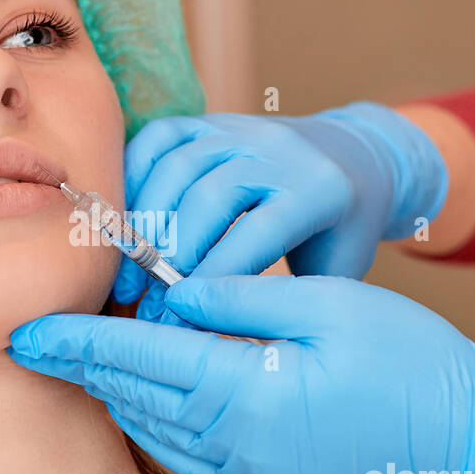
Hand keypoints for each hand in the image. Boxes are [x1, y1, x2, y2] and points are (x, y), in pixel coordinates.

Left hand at [9, 275, 474, 473]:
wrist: (466, 435)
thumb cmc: (407, 359)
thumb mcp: (327, 306)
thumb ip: (240, 299)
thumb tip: (173, 290)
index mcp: (244, 390)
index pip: (137, 359)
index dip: (78, 340)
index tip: (29, 328)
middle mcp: (233, 439)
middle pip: (133, 394)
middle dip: (82, 364)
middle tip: (38, 337)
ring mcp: (246, 466)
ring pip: (151, 423)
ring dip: (112, 388)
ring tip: (80, 355)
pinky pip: (181, 448)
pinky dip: (149, 415)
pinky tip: (140, 391)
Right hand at [113, 105, 447, 321]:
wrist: (354, 158)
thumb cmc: (340, 230)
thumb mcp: (334, 270)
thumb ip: (286, 301)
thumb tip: (225, 352)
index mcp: (318, 188)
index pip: (254, 235)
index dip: (211, 281)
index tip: (178, 323)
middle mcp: (277, 149)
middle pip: (207, 198)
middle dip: (169, 260)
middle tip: (144, 310)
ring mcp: (239, 128)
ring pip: (176, 168)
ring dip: (142, 228)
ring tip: (127, 281)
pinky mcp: (208, 120)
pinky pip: (157, 139)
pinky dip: (131, 180)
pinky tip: (120, 227)